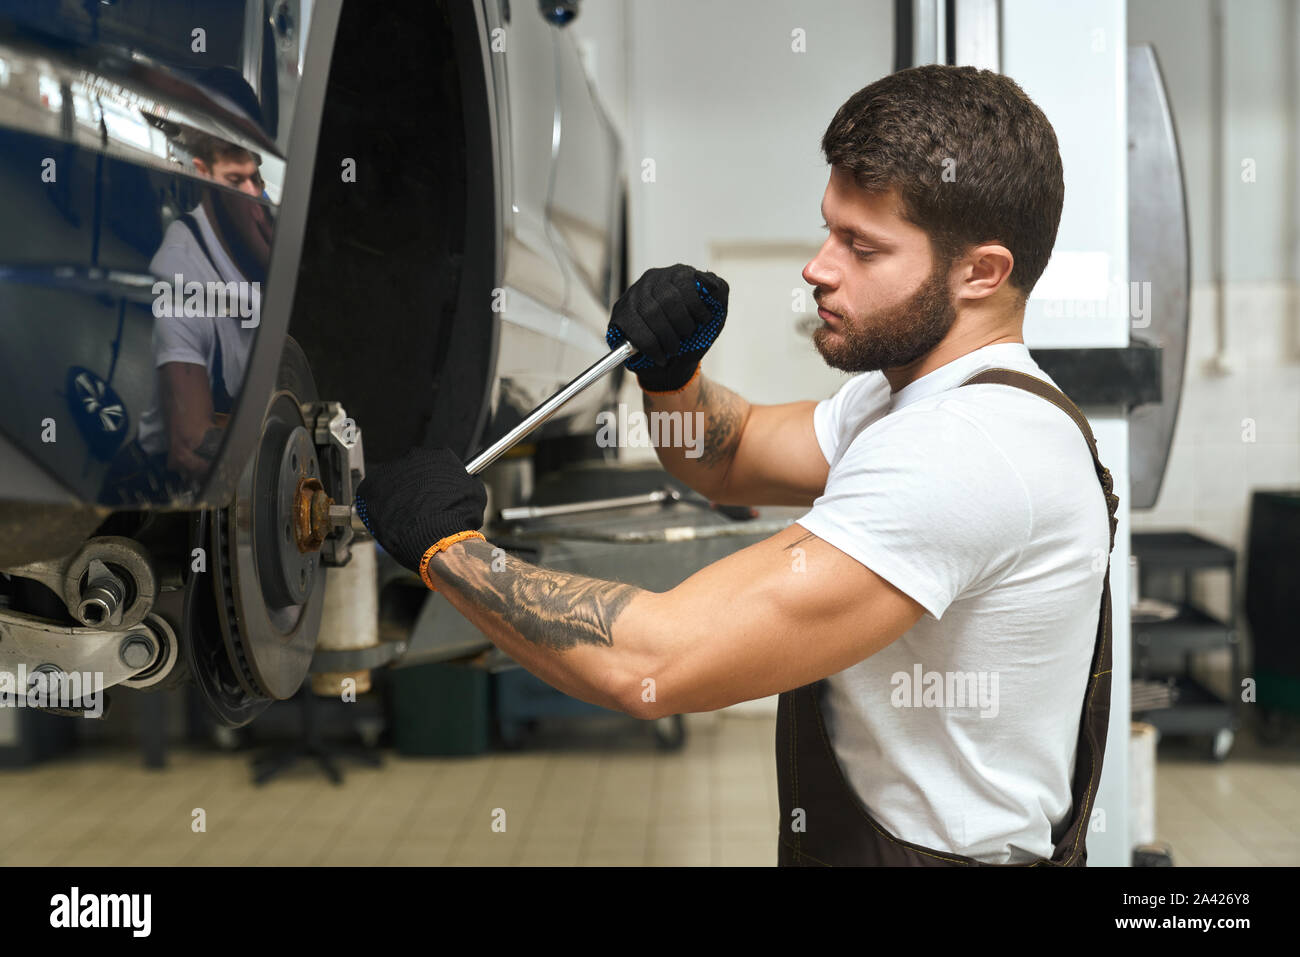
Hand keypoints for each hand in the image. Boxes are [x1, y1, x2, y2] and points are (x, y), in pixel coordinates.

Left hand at [353, 447, 486, 576]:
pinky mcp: (370, 487)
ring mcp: (390, 471)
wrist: (436, 538)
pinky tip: (389, 520)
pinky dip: (377, 505)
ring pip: (391, 481)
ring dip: (395, 496)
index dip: (433, 482)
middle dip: (412, 486)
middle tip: (418, 506)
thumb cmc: (457, 519)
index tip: (433, 493)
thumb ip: (467, 483)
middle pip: (410, 470)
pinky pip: (371, 494)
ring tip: (404, 517)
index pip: (433, 464)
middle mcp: (413, 457)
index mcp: (439, 456)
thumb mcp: (475, 495)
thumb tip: (469, 482)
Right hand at [605, 263, 728, 392]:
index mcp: (677, 274)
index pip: (685, 282)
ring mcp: (634, 294)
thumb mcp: (715, 312)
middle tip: (686, 338)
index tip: (703, 321)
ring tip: (674, 349)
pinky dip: (651, 347)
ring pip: (651, 313)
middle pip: (668, 298)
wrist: (674, 362)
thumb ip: (719, 292)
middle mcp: (653, 278)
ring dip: (667, 337)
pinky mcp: (621, 312)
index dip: (696, 304)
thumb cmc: (696, 334)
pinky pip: (636, 330)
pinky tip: (660, 356)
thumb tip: (711, 283)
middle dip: (681, 324)